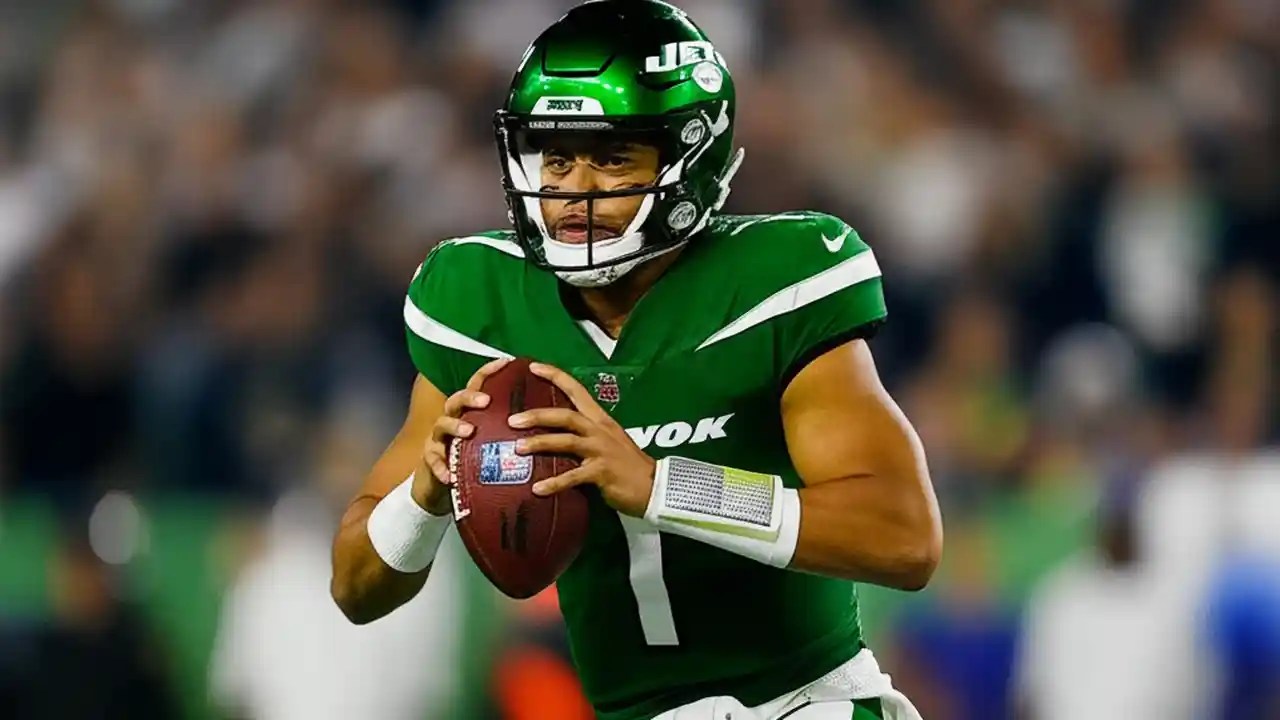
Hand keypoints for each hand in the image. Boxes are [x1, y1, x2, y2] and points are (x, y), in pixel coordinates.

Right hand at [413, 358, 511, 515]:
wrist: (442, 488)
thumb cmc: (473, 462)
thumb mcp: (490, 443)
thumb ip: (508, 431)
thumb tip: (545, 422)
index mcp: (469, 413)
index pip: (476, 386)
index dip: (488, 372)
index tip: (506, 362)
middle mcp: (452, 420)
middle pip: (456, 400)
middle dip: (470, 397)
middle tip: (486, 401)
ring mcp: (438, 439)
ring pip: (441, 425)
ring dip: (455, 426)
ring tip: (469, 432)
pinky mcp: (429, 460)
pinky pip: (432, 460)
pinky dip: (440, 467)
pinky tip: (449, 475)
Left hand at [511, 362, 656, 516]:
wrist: (655, 486)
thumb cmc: (628, 466)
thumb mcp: (608, 442)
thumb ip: (585, 436)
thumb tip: (554, 436)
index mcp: (601, 420)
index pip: (577, 391)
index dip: (556, 376)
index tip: (533, 367)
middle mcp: (600, 430)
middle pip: (566, 415)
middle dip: (538, 415)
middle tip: (512, 419)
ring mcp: (601, 450)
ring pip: (567, 441)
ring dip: (541, 443)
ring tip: (518, 448)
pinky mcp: (602, 472)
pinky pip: (574, 476)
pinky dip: (555, 482)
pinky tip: (538, 489)